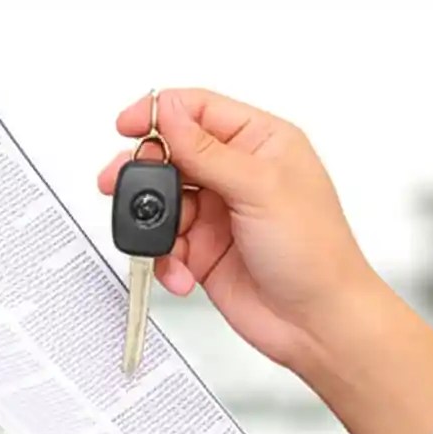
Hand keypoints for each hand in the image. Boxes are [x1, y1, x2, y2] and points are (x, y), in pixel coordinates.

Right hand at [99, 88, 432, 433]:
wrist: (317, 323)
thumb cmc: (315, 253)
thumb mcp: (259, 188)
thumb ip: (206, 150)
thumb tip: (168, 111)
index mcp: (261, 143)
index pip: (199, 111)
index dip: (159, 113)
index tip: (127, 126)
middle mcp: (236, 174)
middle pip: (170, 155)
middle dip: (141, 172)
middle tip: (115, 182)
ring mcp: (217, 213)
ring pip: (160, 202)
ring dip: (152, 224)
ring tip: (155, 241)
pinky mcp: (201, 250)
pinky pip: (164, 244)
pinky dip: (163, 259)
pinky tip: (180, 272)